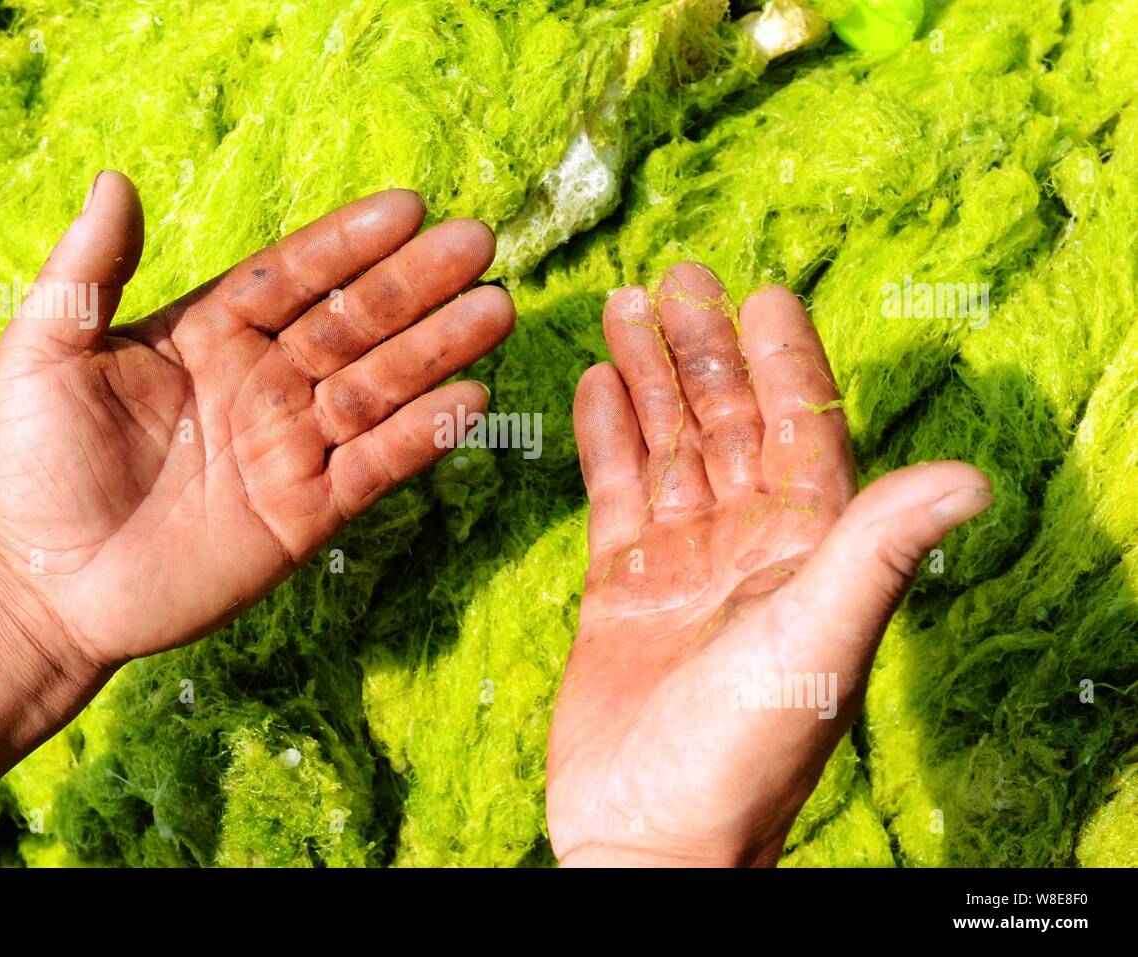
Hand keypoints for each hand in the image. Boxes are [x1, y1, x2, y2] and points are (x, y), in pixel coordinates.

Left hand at [0, 172, 513, 672]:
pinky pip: (375, 467)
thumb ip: (86, 273)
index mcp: (209, 337)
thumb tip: (116, 178)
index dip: (347, 242)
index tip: (407, 208)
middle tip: (477, 244)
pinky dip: (422, 436)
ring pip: (377, 389)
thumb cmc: (32, 466)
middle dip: (414, 285)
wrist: (42, 589)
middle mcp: (262, 383)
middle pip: (352, 324)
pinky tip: (470, 400)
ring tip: (495, 311)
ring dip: (436, 350)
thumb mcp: (44, 355)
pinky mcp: (306, 514)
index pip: (290, 276)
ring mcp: (289, 449)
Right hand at [547, 264, 990, 866]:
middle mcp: (750, 548)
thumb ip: (878, 550)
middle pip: (730, 426)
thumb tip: (976, 475)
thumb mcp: (815, 642)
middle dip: (703, 353)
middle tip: (676, 278)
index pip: (804, 434)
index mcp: (808, 552)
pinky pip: (614, 495)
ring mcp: (682, 566)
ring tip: (623, 309)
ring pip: (669, 449)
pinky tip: (594, 386)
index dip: (789, 365)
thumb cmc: (741, 752)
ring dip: (650, 381)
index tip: (764, 296)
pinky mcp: (620, 588)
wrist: (648, 837)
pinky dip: (606, 439)